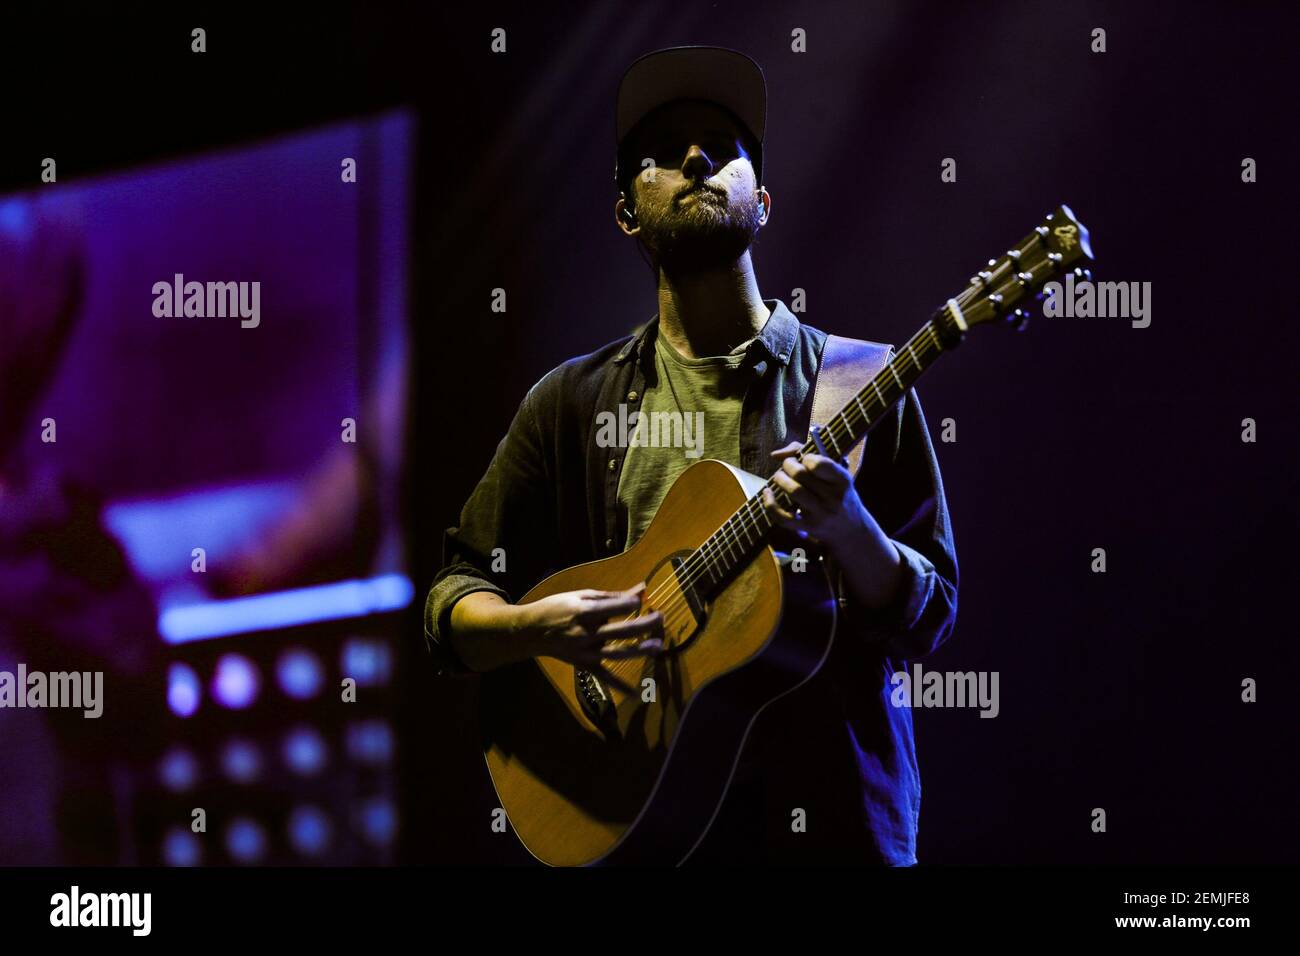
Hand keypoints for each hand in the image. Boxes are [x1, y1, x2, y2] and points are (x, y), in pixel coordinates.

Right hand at [522, 583, 663, 693]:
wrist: (531, 631)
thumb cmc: (557, 608)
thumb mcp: (581, 596)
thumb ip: (612, 596)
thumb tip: (640, 590)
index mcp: (584, 612)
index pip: (613, 608)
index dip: (631, 603)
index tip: (643, 600)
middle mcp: (586, 634)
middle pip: (621, 631)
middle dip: (644, 624)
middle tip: (661, 618)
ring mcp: (586, 652)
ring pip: (617, 653)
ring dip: (639, 651)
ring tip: (657, 646)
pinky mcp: (584, 665)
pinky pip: (604, 677)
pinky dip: (619, 686)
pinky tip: (636, 693)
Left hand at [761, 441, 870, 553]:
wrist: (850, 529)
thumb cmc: (836, 493)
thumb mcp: (834, 473)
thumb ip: (809, 453)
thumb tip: (775, 455)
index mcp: (842, 480)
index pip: (819, 464)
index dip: (806, 457)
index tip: (804, 460)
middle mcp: (834, 497)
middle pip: (801, 475)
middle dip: (788, 465)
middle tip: (787, 465)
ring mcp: (821, 514)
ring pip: (794, 491)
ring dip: (780, 479)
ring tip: (779, 476)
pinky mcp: (808, 527)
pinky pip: (783, 517)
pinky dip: (770, 504)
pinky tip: (767, 493)